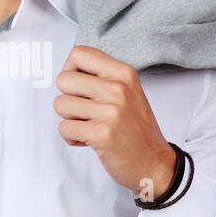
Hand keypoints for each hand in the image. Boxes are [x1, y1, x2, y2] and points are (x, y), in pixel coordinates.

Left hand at [53, 44, 176, 195]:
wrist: (155, 163)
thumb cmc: (137, 129)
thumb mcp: (128, 91)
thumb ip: (102, 77)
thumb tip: (69, 69)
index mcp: (123, 73)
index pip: (79, 54)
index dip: (70, 70)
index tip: (78, 87)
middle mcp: (118, 88)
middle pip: (63, 79)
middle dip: (67, 98)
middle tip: (84, 111)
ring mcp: (111, 111)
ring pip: (60, 104)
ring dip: (69, 119)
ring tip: (89, 126)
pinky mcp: (102, 134)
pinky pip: (64, 128)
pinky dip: (72, 137)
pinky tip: (90, 140)